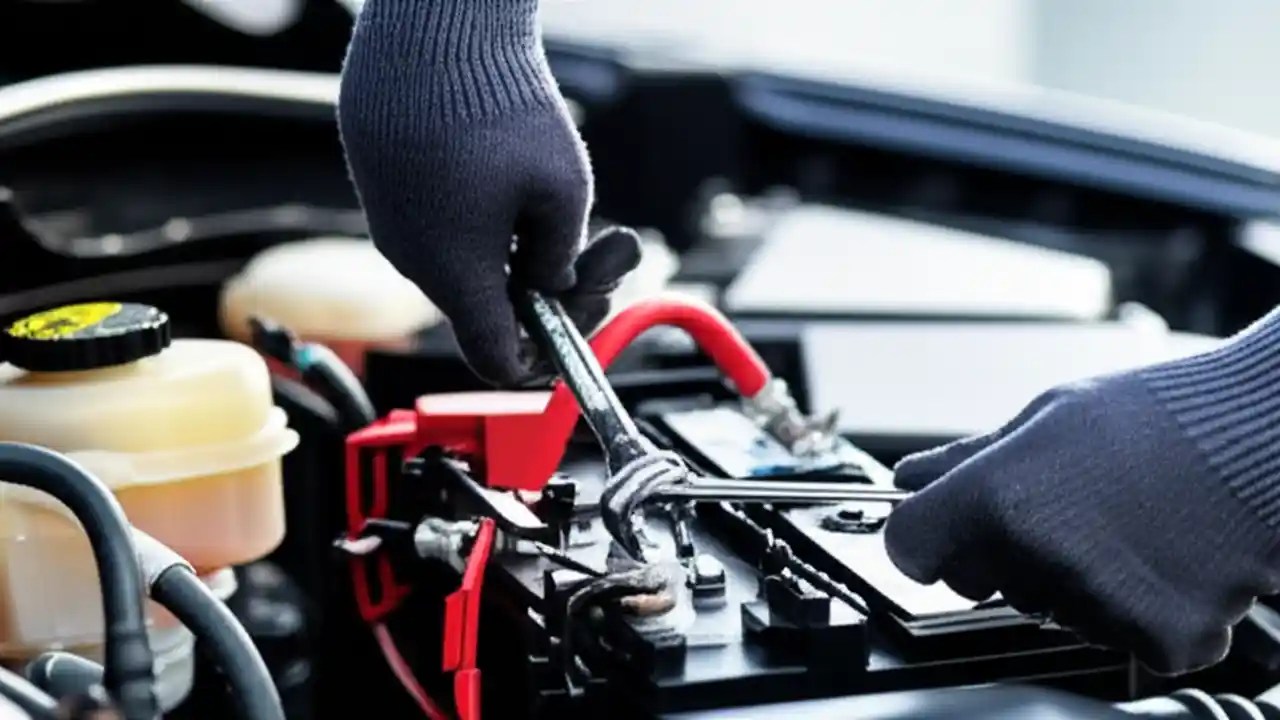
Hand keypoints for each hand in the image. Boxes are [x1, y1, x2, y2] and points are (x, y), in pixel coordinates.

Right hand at [337, 0, 637, 384]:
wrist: (430, 33)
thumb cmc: (499, 107)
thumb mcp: (565, 192)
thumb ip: (564, 258)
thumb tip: (553, 285)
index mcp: (457, 276)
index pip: (497, 360)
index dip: (542, 359)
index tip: (573, 333)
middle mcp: (413, 261)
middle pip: (487, 309)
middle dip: (546, 288)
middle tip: (596, 250)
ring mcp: (391, 224)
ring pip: (464, 265)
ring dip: (515, 249)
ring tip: (553, 198)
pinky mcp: (382, 188)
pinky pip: (436, 226)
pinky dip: (479, 219)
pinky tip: (505, 175)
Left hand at [884, 363, 1279, 674]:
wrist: (1265, 437)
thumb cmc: (1158, 417)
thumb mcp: (1047, 418)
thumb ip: (968, 460)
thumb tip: (910, 478)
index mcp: (1001, 497)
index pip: (908, 548)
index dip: (924, 536)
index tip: (941, 529)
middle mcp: (1042, 558)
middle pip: (970, 583)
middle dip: (993, 555)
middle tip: (1056, 512)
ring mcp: (1103, 607)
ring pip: (1044, 609)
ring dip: (1069, 579)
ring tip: (1122, 522)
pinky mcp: (1162, 639)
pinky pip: (1118, 636)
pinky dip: (1137, 609)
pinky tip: (1161, 558)